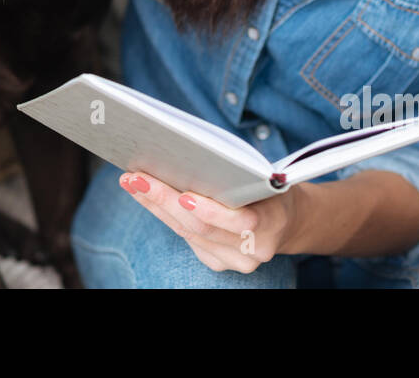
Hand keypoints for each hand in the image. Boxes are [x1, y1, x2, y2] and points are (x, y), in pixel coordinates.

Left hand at [119, 171, 312, 272]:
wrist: (286, 222)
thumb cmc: (270, 187)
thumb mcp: (264, 175)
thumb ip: (237, 173)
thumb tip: (188, 154)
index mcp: (273, 223)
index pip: (241, 222)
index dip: (211, 211)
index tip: (184, 195)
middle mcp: (254, 249)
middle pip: (202, 227)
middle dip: (166, 200)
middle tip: (138, 178)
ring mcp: (234, 261)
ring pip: (187, 233)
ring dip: (155, 206)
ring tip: (132, 182)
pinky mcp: (217, 263)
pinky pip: (185, 238)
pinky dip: (163, 214)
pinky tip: (145, 196)